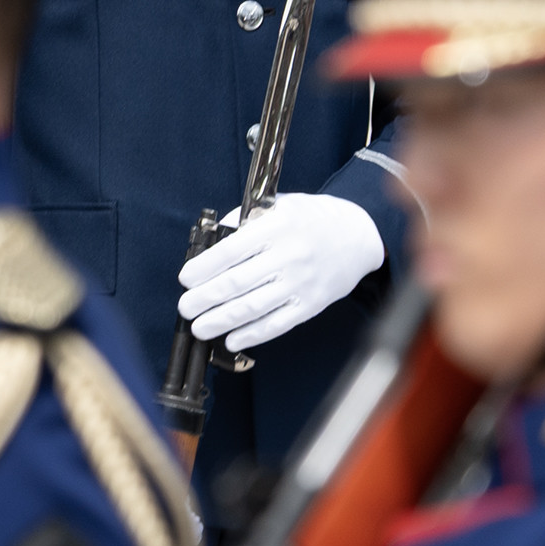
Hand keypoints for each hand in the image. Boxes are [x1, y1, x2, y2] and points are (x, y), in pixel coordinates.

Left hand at [175, 193, 384, 353]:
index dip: (204, 267)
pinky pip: (277, 324)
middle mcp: (288, 257)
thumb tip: (211, 241)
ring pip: (253, 307)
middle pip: (237, 283)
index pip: (230, 250)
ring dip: (221, 321)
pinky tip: (232, 340)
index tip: (185, 278)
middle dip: (204, 298)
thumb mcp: (278, 205)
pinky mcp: (311, 304)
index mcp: (276, 228)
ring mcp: (300, 283)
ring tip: (200, 327)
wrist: (359, 235)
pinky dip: (252, 335)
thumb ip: (244, 220)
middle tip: (185, 307)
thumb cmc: (312, 218)